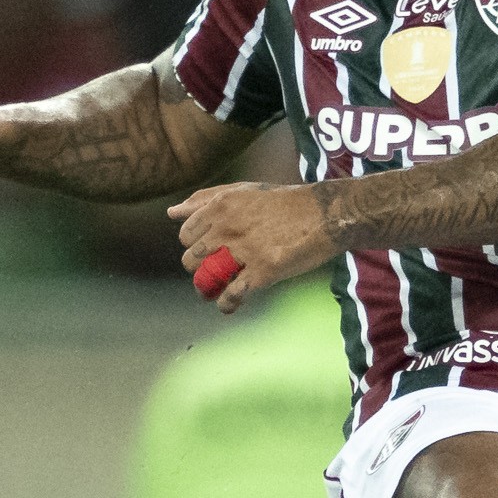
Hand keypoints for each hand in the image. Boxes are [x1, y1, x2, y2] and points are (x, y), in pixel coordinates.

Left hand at [168, 181, 336, 313]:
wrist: (326, 214)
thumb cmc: (285, 203)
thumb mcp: (243, 191)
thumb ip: (205, 199)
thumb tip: (171, 213)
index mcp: (220, 206)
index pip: (186, 235)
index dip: (194, 246)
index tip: (207, 251)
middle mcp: (228, 227)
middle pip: (192, 258)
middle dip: (199, 268)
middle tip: (212, 271)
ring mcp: (245, 250)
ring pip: (208, 277)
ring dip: (207, 288)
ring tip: (214, 292)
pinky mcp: (264, 271)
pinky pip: (233, 294)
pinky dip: (226, 303)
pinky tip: (228, 306)